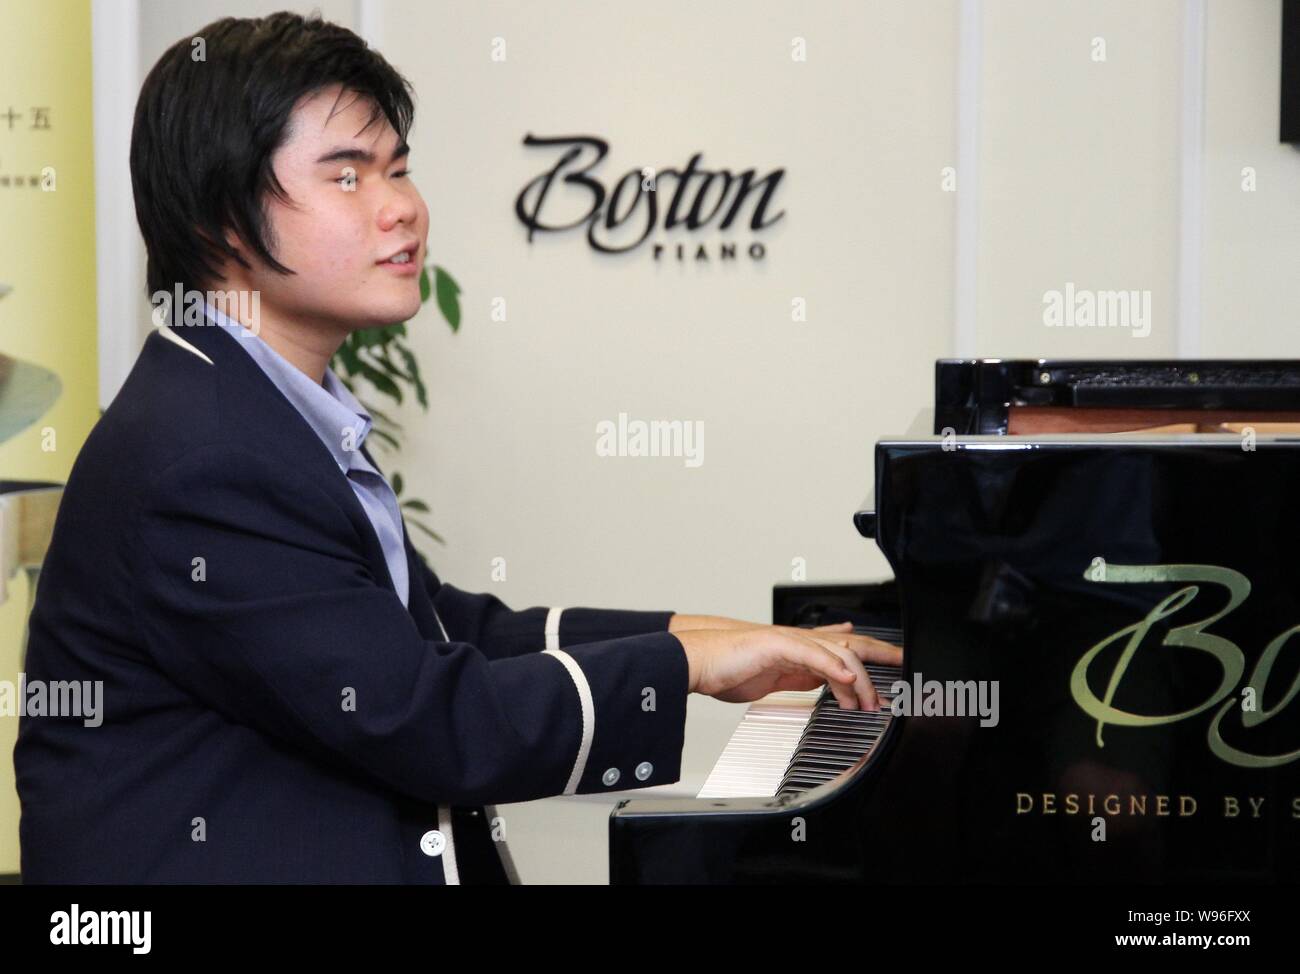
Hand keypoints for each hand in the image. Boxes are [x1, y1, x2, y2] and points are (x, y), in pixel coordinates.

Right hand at [670, 623, 894, 710]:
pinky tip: (847, 680)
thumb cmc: (730, 667)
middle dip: (883, 655)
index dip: (877, 655)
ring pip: (838, 653)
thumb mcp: (777, 676)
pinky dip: (833, 667)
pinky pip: (813, 654)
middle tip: (907, 669)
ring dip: (859, 681)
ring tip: (868, 704)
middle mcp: (802, 641)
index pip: (849, 649)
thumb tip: (828, 681)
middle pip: (854, 644)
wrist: (699, 659)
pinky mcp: (778, 645)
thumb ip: (804, 675)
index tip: (900, 663)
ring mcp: (791, 641)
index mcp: (804, 649)